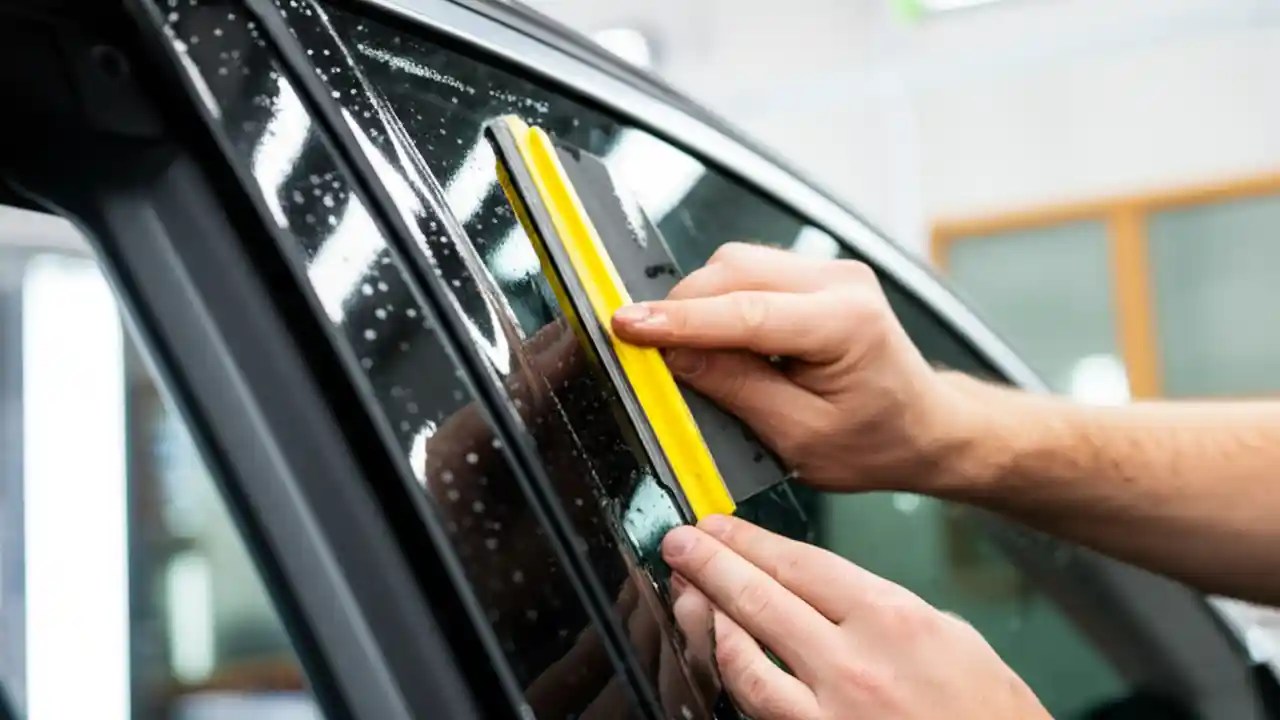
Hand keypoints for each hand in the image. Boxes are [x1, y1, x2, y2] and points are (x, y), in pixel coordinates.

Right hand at [612, 242, 972, 491]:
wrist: (926, 426)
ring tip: (679, 349)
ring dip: (698, 301)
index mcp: (846, 324)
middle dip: (681, 307)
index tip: (627, 325)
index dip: (679, 320)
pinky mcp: (817, 275)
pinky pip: (751, 272)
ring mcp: (831, 271)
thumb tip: (673, 357)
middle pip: (735, 272)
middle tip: (641, 347)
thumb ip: (736, 389)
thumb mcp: (800, 437)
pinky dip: (720, 301)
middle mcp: (841, 283)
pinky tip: (712, 336)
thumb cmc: (876, 441)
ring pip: (737, 265)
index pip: (744, 313)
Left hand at [663, 515, 1048, 719]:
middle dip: (711, 564)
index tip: (721, 527)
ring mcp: (831, 712)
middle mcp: (856, 662)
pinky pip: (756, 706)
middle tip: (681, 544)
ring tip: (688, 595)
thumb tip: (832, 591)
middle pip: (761, 597)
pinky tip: (719, 653)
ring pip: (743, 654)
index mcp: (894, 618)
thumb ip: (886, 609)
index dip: (749, 540)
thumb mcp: (955, 637)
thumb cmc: (992, 717)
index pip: (801, 563)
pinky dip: (731, 673)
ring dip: (707, 618)